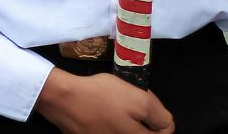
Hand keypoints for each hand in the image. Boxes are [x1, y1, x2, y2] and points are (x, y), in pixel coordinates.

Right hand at [34, 69, 172, 133]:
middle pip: (143, 133)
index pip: (164, 131)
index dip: (159, 114)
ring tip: (113, 106)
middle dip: (141, 120)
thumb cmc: (100, 96)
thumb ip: (159, 115)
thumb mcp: (138, 99)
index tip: (145, 101)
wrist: (62, 99)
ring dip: (124, 121)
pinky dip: (108, 123)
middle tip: (128, 103)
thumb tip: (165, 125)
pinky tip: (99, 112)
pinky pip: (107, 130)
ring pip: (124, 131)